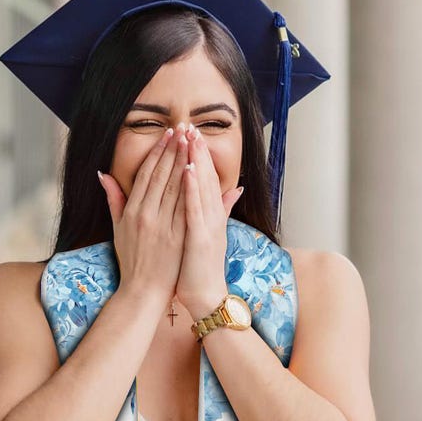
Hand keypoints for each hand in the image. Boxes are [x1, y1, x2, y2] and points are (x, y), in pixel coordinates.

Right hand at [97, 125, 191, 306]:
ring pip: (174, 186)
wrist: (142, 292)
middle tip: (183, 127)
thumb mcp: (117, 229)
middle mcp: (145, 215)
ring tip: (193, 140)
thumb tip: (103, 174)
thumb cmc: (132, 261)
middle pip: (161, 175)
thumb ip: (113, 200)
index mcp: (131, 212)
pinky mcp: (176, 236)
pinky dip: (190, 186)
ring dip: (184, 160)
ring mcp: (161, 226)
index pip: (146, 174)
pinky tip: (197, 169)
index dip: (158, 152)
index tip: (168, 134)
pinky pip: (184, 206)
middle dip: (173, 149)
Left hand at [175, 125, 243, 316]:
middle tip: (188, 124)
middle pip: (203, 177)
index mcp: (210, 215)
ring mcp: (207, 225)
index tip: (189, 134)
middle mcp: (211, 216)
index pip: (203, 179)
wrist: (206, 296)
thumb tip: (236, 188)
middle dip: (195, 150)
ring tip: (188, 138)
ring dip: (195, 161)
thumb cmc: (200, 268)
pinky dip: (191, 189)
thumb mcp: (210, 234)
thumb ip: (222, 209)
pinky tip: (186, 170)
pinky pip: (195, 209)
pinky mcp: (200, 237)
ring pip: (201, 187)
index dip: (197, 156)